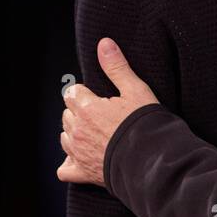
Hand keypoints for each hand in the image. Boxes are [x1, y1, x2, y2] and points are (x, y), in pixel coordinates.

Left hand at [58, 38, 158, 187]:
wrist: (153, 159)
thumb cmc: (146, 124)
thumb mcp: (136, 90)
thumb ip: (117, 67)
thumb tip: (104, 43)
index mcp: (88, 108)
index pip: (73, 92)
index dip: (85, 92)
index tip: (99, 96)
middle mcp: (78, 130)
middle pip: (67, 114)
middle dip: (79, 111)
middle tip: (101, 114)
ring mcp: (78, 153)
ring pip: (64, 138)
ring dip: (74, 132)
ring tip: (94, 132)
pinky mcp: (83, 172)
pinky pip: (64, 169)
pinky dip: (69, 163)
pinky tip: (80, 157)